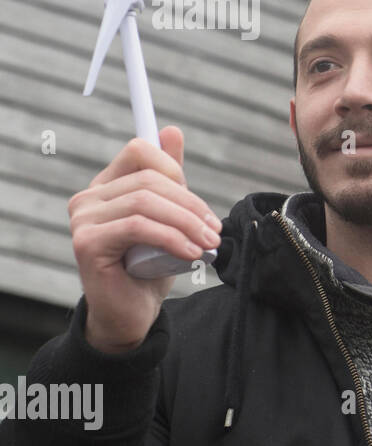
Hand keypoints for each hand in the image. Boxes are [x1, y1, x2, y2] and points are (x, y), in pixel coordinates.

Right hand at [69, 126, 222, 353]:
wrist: (132, 314)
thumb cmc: (152, 266)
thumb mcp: (169, 218)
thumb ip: (170, 179)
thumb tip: (172, 130)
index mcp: (107, 186)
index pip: (140, 151)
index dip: (176, 170)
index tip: (203, 208)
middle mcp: (88, 198)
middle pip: (149, 179)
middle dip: (190, 204)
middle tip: (215, 230)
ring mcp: (82, 219)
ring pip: (145, 201)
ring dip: (187, 222)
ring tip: (209, 244)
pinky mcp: (86, 243)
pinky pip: (138, 227)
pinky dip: (172, 238)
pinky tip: (192, 254)